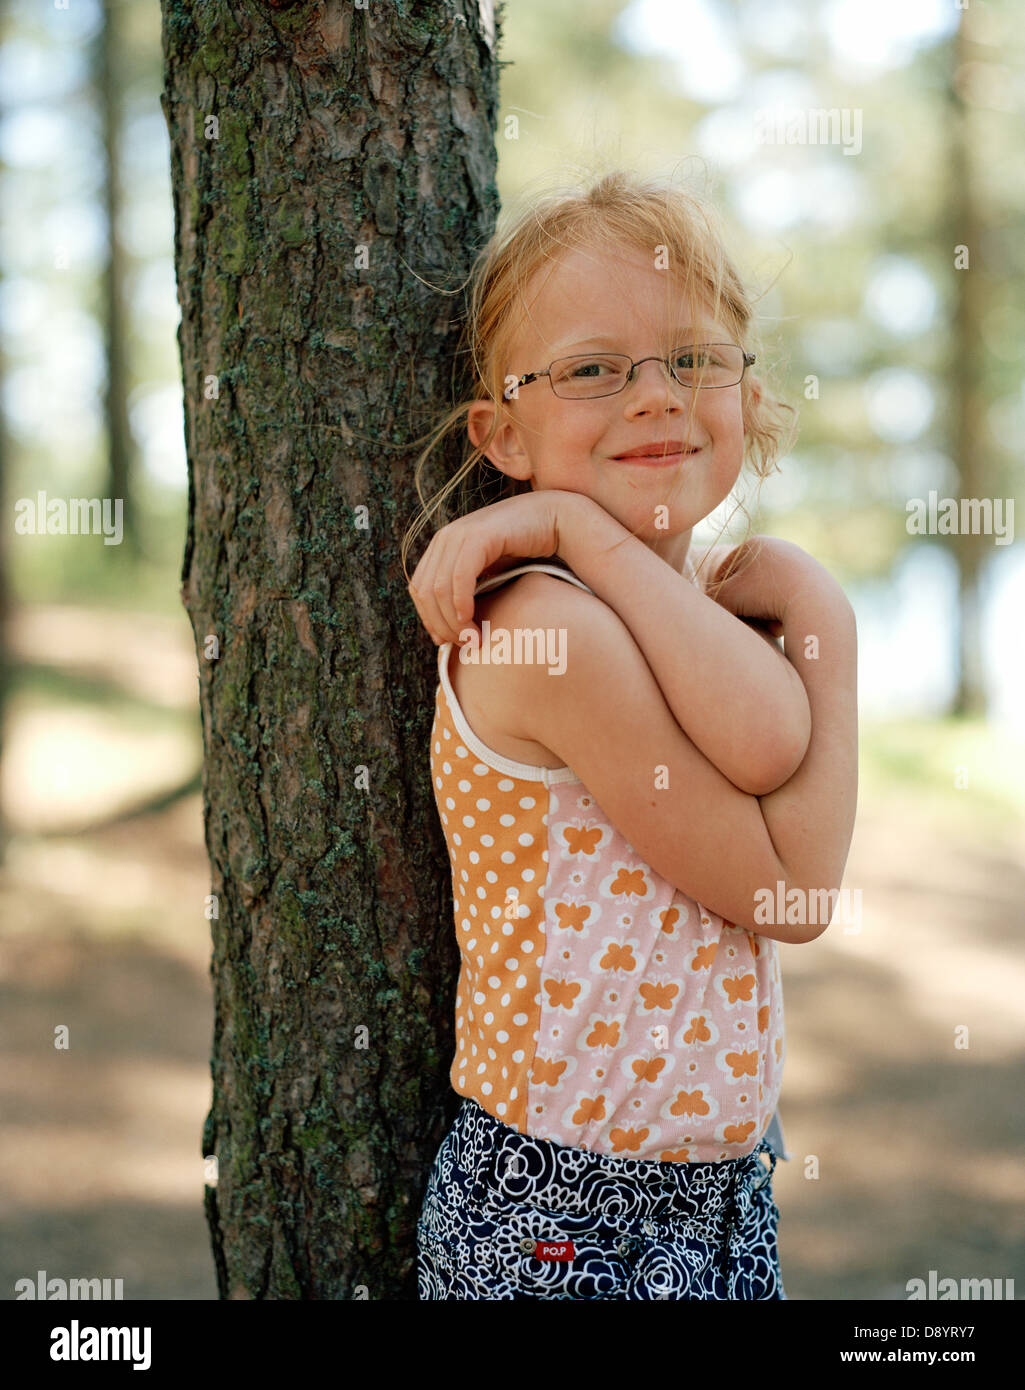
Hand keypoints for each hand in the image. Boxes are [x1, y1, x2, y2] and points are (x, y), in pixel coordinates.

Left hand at [407, 491, 571, 645]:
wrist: (554, 521)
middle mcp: (445, 537)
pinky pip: (460, 576)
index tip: (445, 642)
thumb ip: (467, 591)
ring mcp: (459, 534)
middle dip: (441, 624)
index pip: (419, 588)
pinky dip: (461, 602)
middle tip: (463, 645)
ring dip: (453, 620)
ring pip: (440, 588)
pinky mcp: (479, 536)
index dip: (428, 619)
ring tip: (472, 638)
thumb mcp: (488, 573)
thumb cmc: (525, 551)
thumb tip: (450, 626)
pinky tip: (471, 618)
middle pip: (425, 592)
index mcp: (442, 545)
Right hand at [704, 536, 812, 637]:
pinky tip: (786, 623)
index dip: (721, 596)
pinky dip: (783, 613)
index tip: (728, 612)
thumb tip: (704, 602)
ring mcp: (800, 563)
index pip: (724, 573)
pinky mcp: (814, 582)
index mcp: (755, 543)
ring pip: (767, 594)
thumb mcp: (727, 598)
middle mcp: (779, 548)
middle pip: (747, 584)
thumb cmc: (766, 598)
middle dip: (746, 605)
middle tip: (750, 620)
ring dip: (763, 611)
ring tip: (770, 623)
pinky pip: (787, 600)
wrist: (816, 604)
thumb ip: (710, 598)